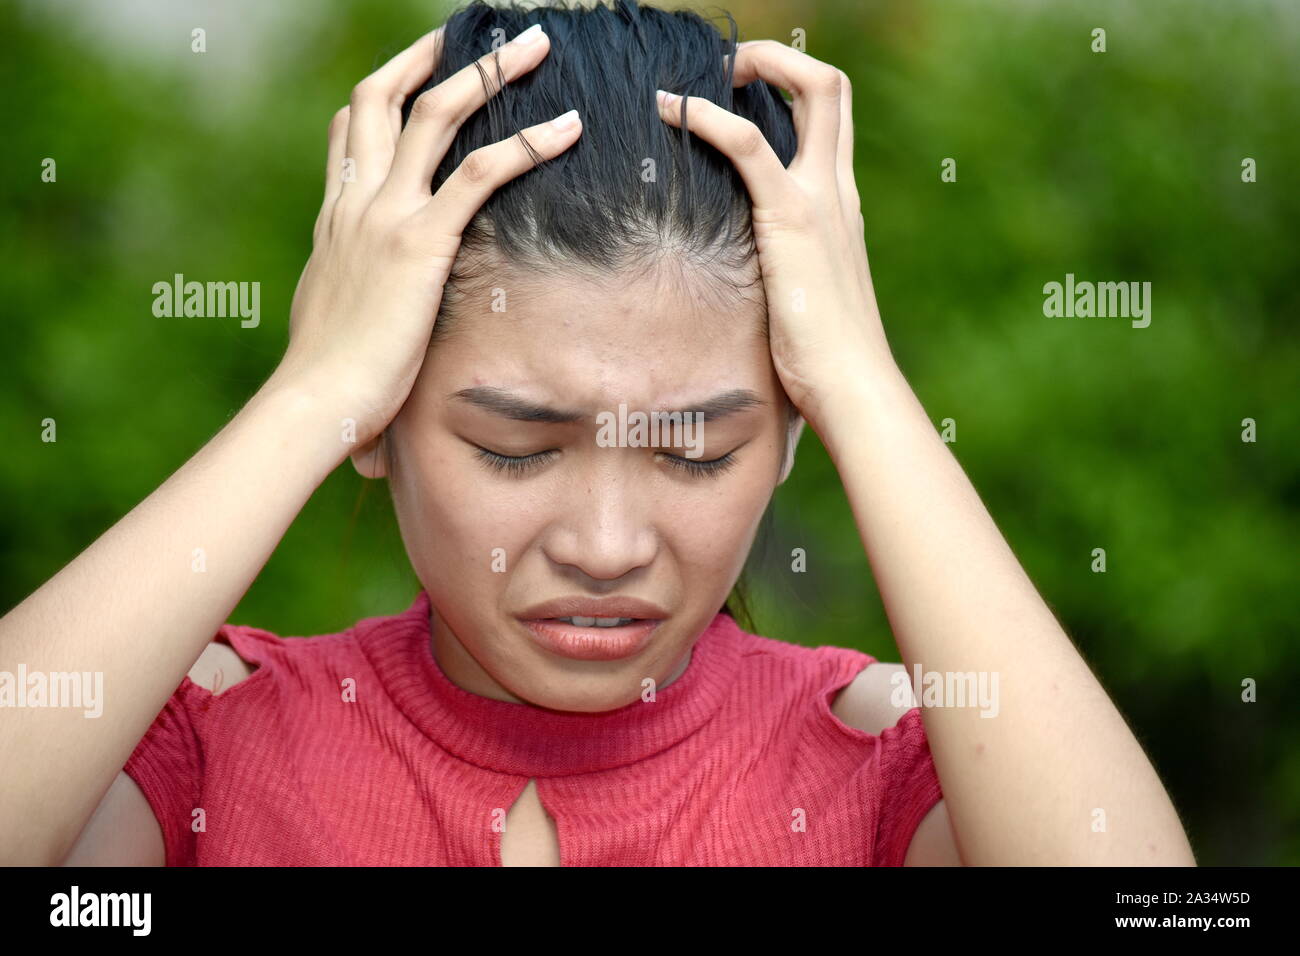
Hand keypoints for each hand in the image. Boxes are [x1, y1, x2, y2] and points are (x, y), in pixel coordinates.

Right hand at [280, 24, 582, 451]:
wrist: (313, 402)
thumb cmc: (325, 379)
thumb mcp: (331, 319)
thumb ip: (349, 297)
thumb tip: (362, 313)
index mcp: (335, 218)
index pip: (352, 130)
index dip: (386, 91)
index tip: (422, 71)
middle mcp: (356, 202)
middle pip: (385, 97)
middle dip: (430, 55)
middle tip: (474, 33)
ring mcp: (386, 216)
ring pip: (437, 114)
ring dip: (489, 71)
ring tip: (535, 45)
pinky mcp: (421, 243)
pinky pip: (481, 175)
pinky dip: (528, 143)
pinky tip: (569, 128)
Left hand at [654, 41, 889, 427]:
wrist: (852, 385)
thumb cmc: (825, 358)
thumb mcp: (803, 296)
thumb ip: (785, 268)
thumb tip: (747, 281)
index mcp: (841, 205)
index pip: (831, 120)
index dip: (792, 88)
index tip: (744, 95)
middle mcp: (838, 190)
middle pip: (832, 87)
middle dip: (780, 58)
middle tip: (727, 68)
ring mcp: (821, 200)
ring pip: (812, 91)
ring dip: (753, 65)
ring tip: (690, 83)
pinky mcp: (793, 220)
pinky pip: (751, 146)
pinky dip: (710, 118)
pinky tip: (672, 111)